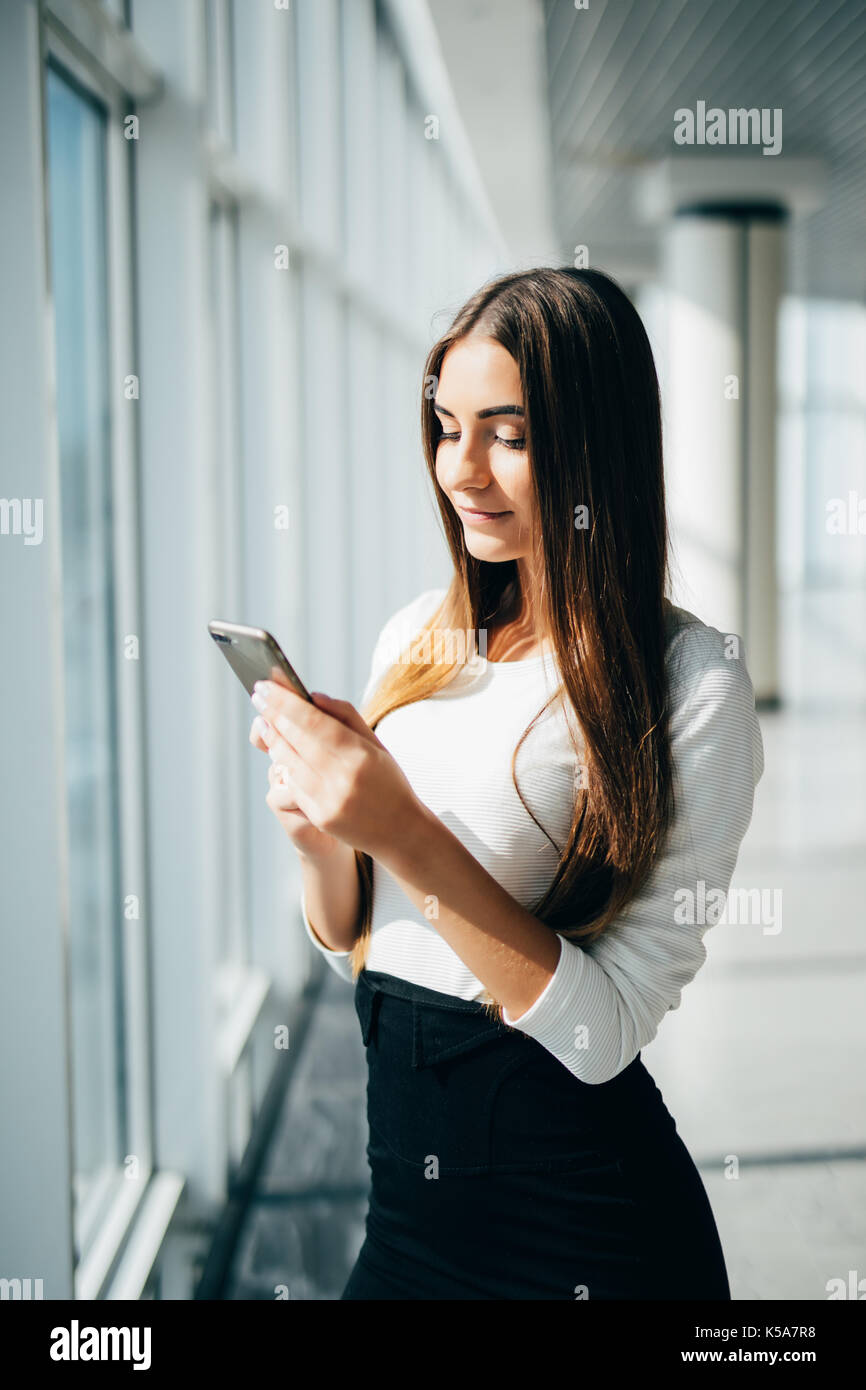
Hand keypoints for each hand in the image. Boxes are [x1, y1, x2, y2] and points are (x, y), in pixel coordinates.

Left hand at [249, 681, 423, 860]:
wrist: (401, 831)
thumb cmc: (388, 781)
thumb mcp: (376, 744)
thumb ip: (346, 716)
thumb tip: (312, 696)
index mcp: (360, 755)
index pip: (313, 721)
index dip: (285, 702)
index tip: (266, 686)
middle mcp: (343, 778)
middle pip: (296, 739)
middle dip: (273, 714)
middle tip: (258, 696)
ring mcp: (329, 801)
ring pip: (289, 762)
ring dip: (273, 739)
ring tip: (263, 722)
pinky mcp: (320, 818)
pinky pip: (293, 785)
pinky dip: (284, 766)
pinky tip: (278, 751)